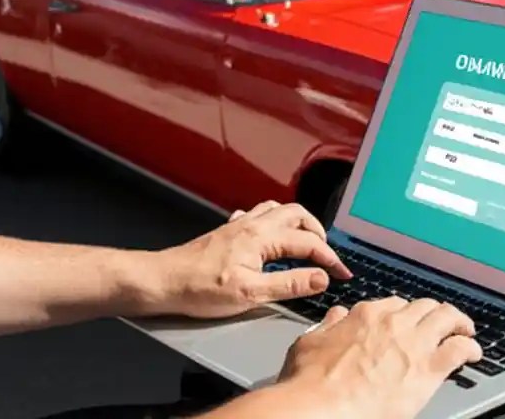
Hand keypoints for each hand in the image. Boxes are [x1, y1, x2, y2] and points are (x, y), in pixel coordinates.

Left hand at [149, 201, 351, 318]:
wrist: (162, 281)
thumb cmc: (199, 288)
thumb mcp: (250, 294)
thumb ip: (289, 285)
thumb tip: (320, 279)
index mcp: (262, 237)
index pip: (309, 243)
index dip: (330, 259)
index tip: (342, 274)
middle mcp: (252, 224)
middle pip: (297, 214)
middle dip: (317, 232)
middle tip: (326, 253)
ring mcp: (238, 226)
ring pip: (277, 210)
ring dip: (296, 222)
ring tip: (304, 241)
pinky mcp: (226, 232)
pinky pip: (256, 215)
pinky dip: (270, 222)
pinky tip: (267, 236)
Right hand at [277, 297, 481, 418]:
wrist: (319, 407)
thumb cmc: (308, 382)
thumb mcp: (311, 343)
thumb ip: (329, 327)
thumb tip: (337, 316)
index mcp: (366, 316)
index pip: (394, 305)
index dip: (404, 314)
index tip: (408, 321)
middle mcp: (393, 323)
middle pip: (425, 307)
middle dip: (435, 313)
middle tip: (442, 322)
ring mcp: (414, 343)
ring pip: (448, 319)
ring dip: (459, 323)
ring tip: (465, 330)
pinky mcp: (429, 369)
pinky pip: (460, 350)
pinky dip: (470, 348)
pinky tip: (474, 353)